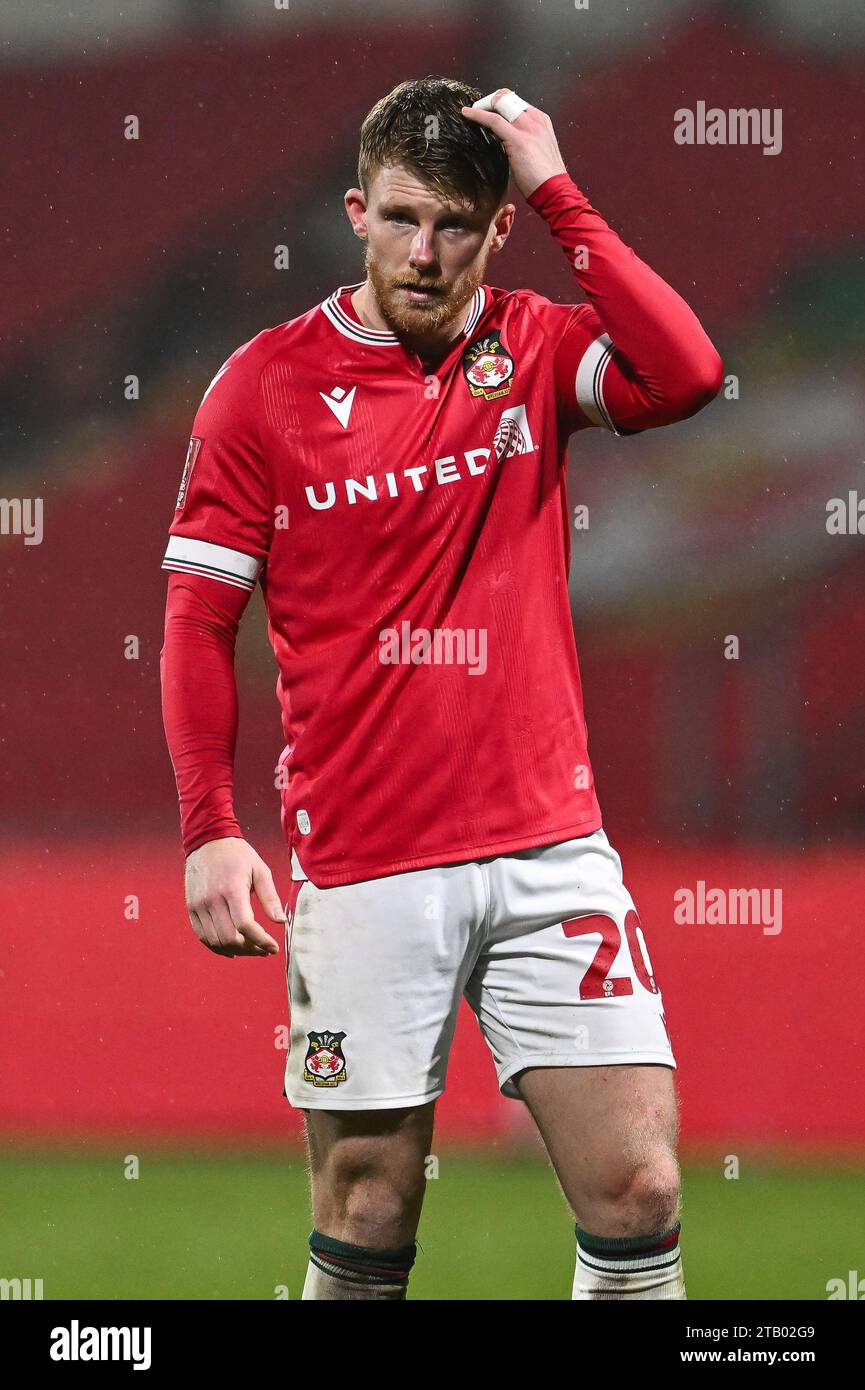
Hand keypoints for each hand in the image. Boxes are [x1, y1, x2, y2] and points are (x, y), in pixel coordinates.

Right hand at [185, 837, 284, 957]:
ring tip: (251, 949)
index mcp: (232, 889)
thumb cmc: (238, 855)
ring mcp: (199, 905)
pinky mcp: (191, 908)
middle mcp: (212, 899)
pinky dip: (217, 947)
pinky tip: (232, 948)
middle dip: (251, 949)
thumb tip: (281, 921)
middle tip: (264, 949)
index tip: (273, 948)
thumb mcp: (260, 870)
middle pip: (230, 938)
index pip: (245, 925)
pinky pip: (203, 936)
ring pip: (215, 941)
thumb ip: (270, 898)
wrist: (207, 841)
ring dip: (236, 950)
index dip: (261, 941)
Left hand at [461, 88, 567, 198]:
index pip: (517, 103)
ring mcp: (528, 128)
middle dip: (490, 102)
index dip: (500, 103)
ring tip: (471, 113)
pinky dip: (478, 115)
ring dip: (483, 106)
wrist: (555, 191)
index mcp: (542, 122)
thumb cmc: (545, 179)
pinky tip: (467, 114)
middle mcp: (536, 120)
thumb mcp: (538, 152)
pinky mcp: (518, 139)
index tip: (489, 109)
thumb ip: (526, 142)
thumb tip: (506, 143)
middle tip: (477, 110)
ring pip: (500, 105)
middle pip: (508, 99)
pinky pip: (494, 120)